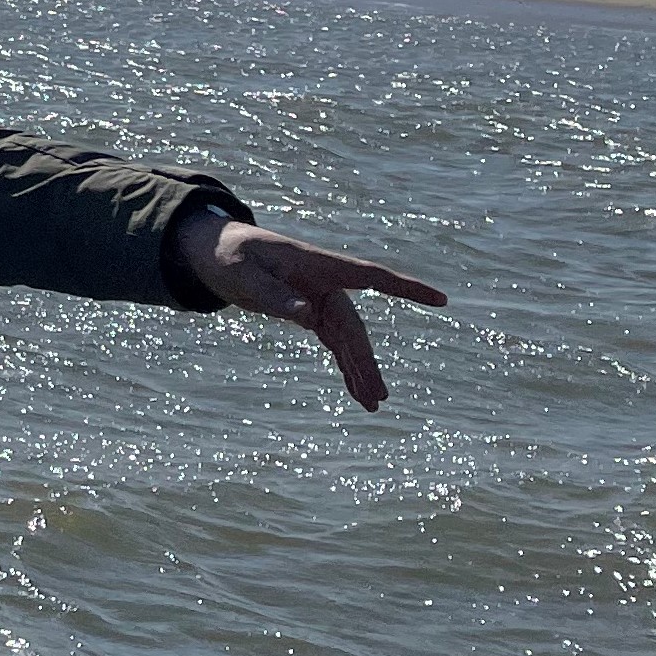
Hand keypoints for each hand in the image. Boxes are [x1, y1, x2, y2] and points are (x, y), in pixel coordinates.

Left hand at [170, 206, 446, 411]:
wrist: (215, 252)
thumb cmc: (230, 256)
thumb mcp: (243, 274)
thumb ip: (274, 294)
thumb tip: (308, 316)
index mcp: (319, 266)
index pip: (372, 277)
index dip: (406, 289)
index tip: (440, 300)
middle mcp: (327, 286)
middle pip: (354, 327)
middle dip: (366, 361)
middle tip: (379, 395)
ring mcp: (320, 301)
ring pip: (347, 340)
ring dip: (359, 370)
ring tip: (373, 403)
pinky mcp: (310, 314)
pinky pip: (334, 343)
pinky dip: (344, 365)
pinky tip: (357, 391)